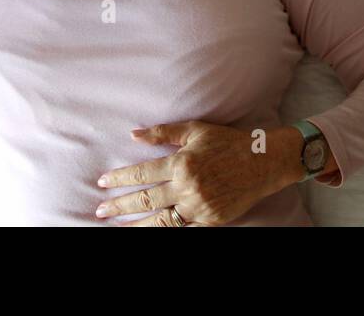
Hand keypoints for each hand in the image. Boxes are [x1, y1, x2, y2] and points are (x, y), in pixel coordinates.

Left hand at [95, 121, 301, 225]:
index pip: (142, 173)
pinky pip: (182, 230)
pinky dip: (164, 232)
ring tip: (117, 227)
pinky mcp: (210, 220)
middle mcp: (187, 186)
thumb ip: (164, 132)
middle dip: (119, 205)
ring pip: (160, 220)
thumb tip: (133, 134)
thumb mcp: (196, 130)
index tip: (102, 182)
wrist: (263, 163)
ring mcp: (199, 206)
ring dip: (136, 224)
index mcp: (182, 163)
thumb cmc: (228, 142)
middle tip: (100, 210)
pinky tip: (150, 231)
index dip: (119, 178)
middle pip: (145, 199)